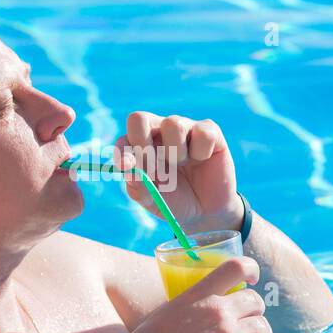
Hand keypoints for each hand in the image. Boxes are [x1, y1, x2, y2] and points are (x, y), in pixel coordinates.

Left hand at [112, 112, 242, 232]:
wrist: (206, 214)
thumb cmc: (175, 202)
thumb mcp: (152, 200)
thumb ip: (138, 186)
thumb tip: (128, 170)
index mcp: (140, 146)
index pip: (124, 138)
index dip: (123, 151)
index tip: (127, 167)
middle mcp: (159, 132)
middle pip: (139, 119)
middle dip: (143, 146)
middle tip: (155, 170)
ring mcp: (184, 128)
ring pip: (172, 123)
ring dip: (176, 153)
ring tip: (182, 166)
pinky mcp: (209, 131)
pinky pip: (202, 132)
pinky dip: (201, 152)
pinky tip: (202, 160)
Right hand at [123, 256, 272, 332]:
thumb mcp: (164, 314)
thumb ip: (184, 310)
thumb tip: (190, 318)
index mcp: (198, 294)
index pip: (236, 267)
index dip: (250, 269)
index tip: (251, 278)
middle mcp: (217, 308)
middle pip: (254, 300)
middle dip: (253, 311)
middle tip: (245, 323)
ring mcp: (229, 332)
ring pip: (262, 324)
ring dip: (259, 332)